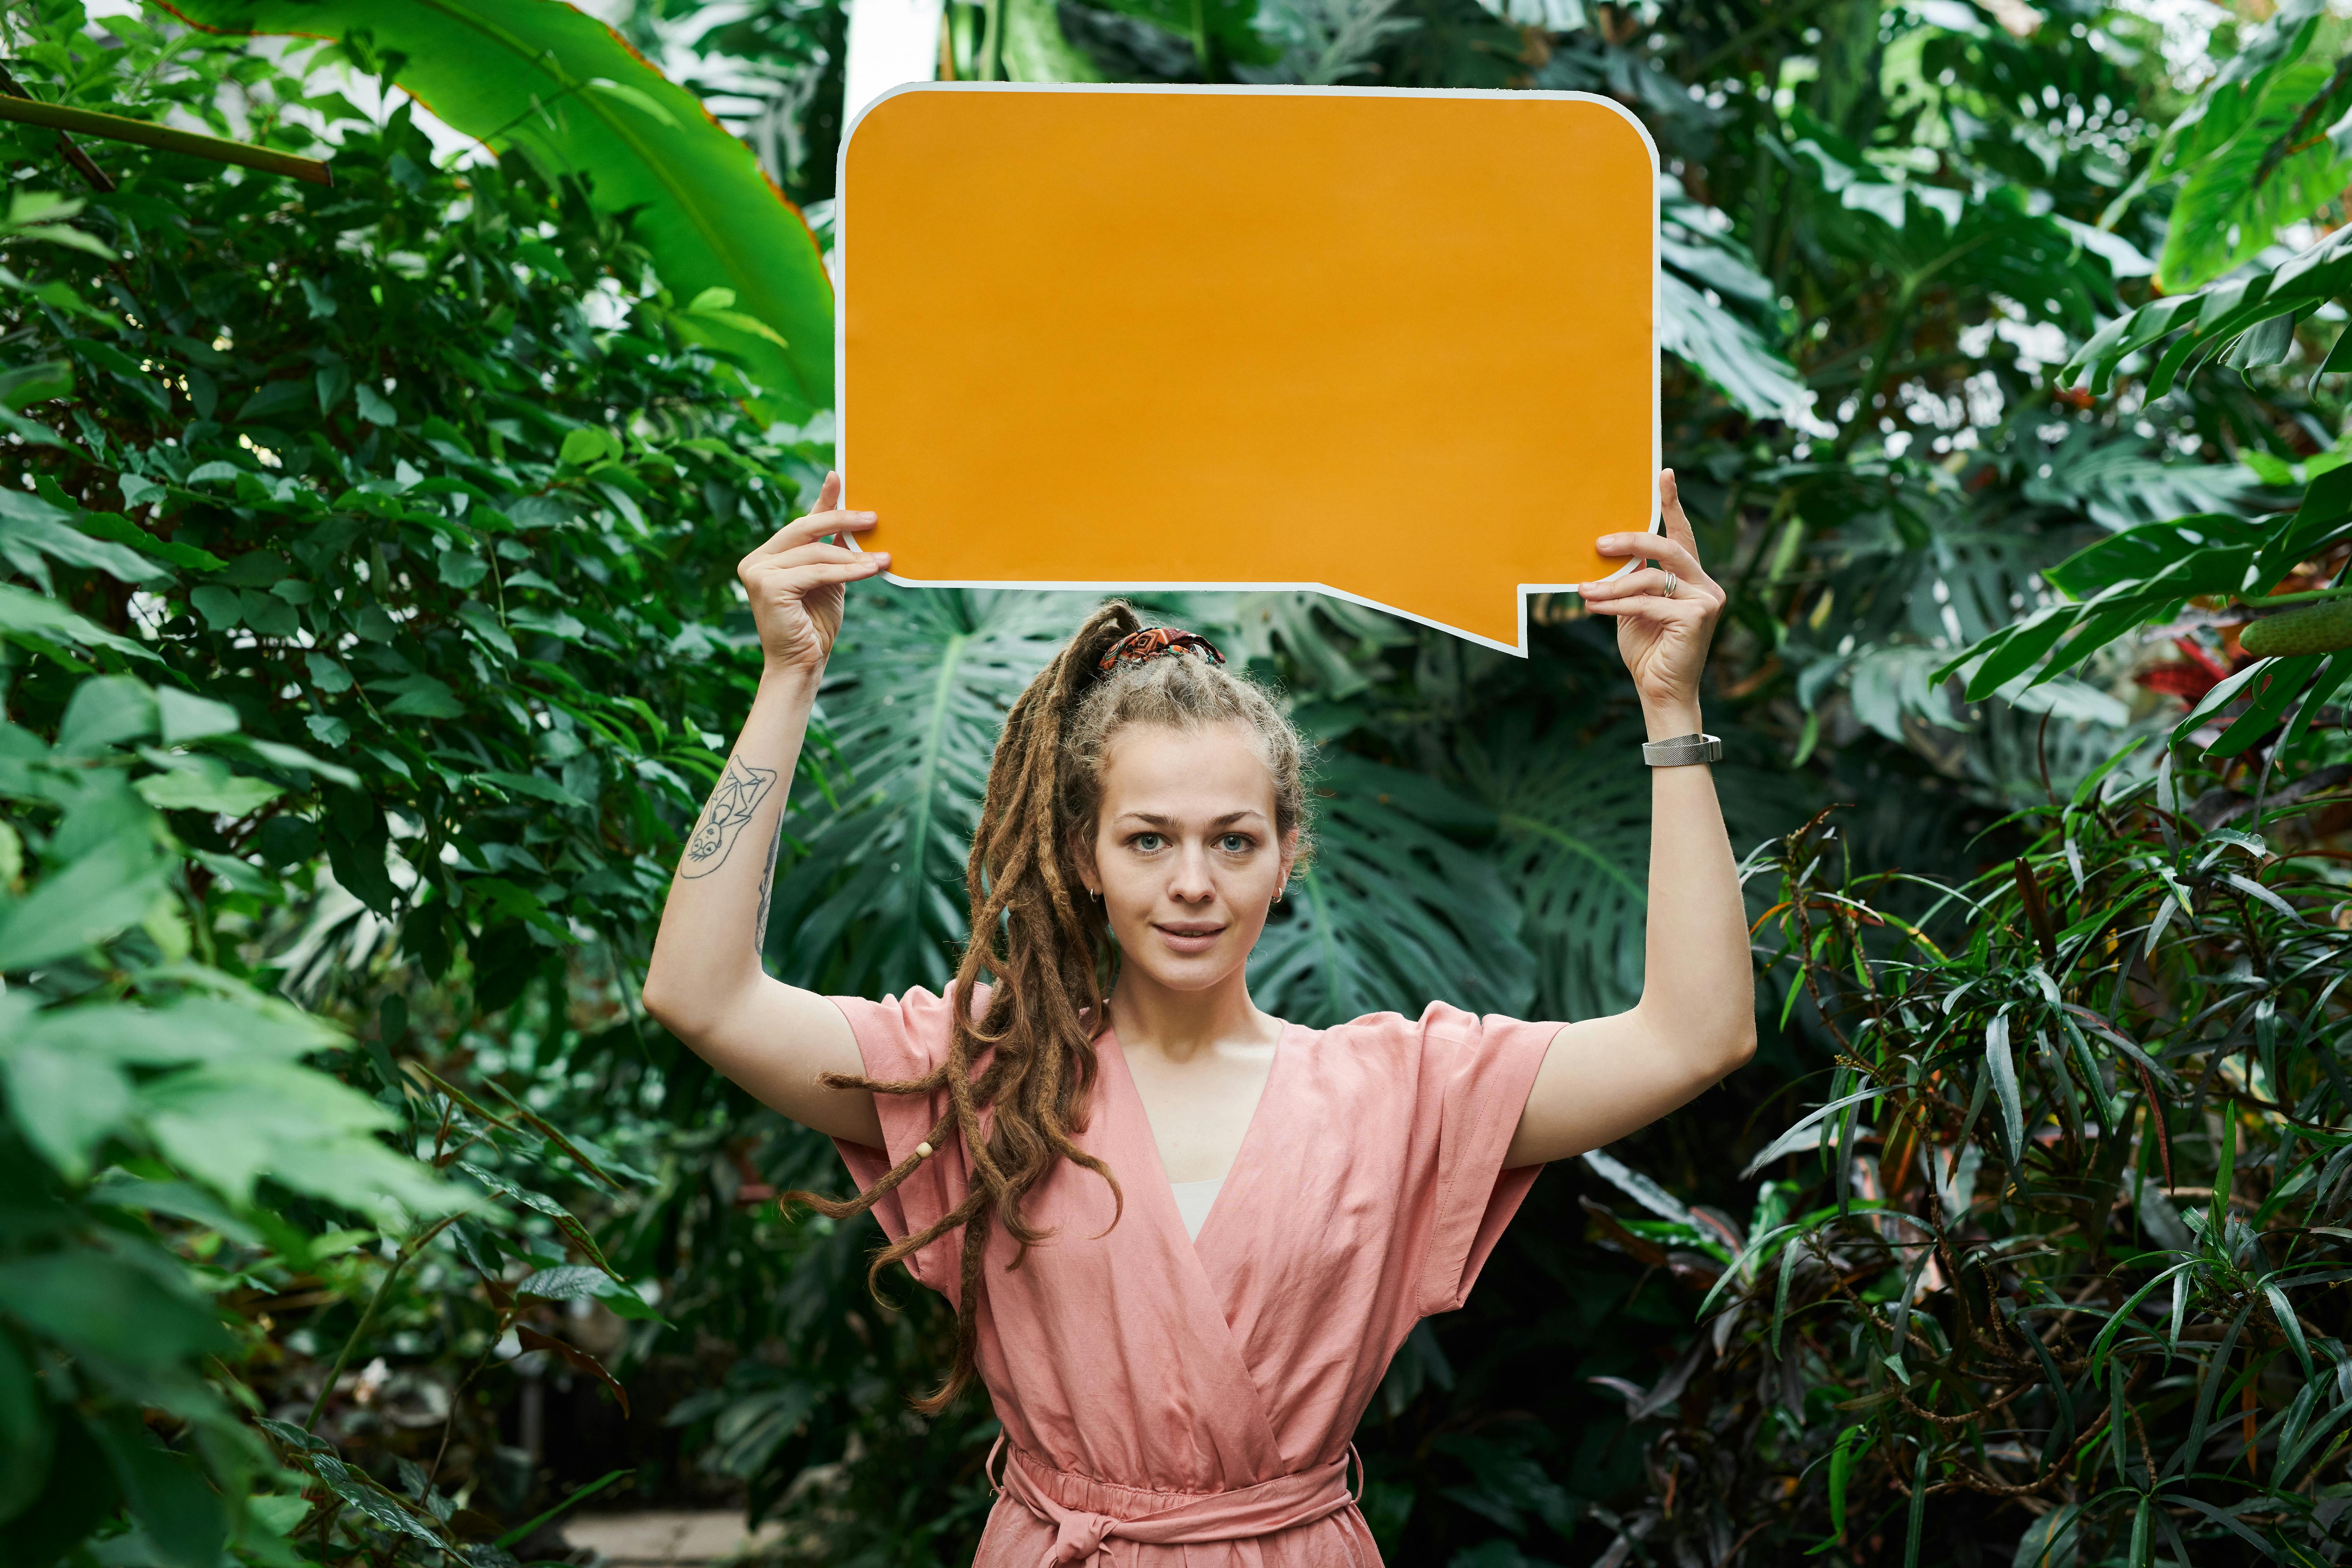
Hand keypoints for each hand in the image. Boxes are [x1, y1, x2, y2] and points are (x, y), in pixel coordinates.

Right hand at [738, 471, 890, 673]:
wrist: (802, 665)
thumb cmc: (815, 624)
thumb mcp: (828, 579)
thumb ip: (832, 550)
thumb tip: (851, 517)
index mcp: (767, 556)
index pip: (801, 523)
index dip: (823, 501)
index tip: (839, 476)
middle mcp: (756, 560)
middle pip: (804, 529)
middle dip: (842, 520)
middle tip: (874, 518)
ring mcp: (757, 572)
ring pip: (815, 553)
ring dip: (853, 556)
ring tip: (882, 559)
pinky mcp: (768, 586)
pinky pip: (817, 571)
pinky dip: (847, 570)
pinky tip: (870, 570)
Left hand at [1577, 470, 1724, 725]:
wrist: (1660, 692)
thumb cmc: (1647, 650)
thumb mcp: (1634, 607)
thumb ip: (1632, 579)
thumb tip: (1611, 552)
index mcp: (1692, 578)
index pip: (1681, 535)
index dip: (1672, 504)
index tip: (1663, 473)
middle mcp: (1706, 584)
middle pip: (1668, 548)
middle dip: (1631, 540)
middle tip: (1599, 542)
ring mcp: (1707, 600)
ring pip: (1652, 578)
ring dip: (1612, 585)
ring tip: (1584, 591)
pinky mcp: (1698, 617)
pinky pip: (1647, 602)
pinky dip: (1617, 604)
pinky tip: (1595, 607)